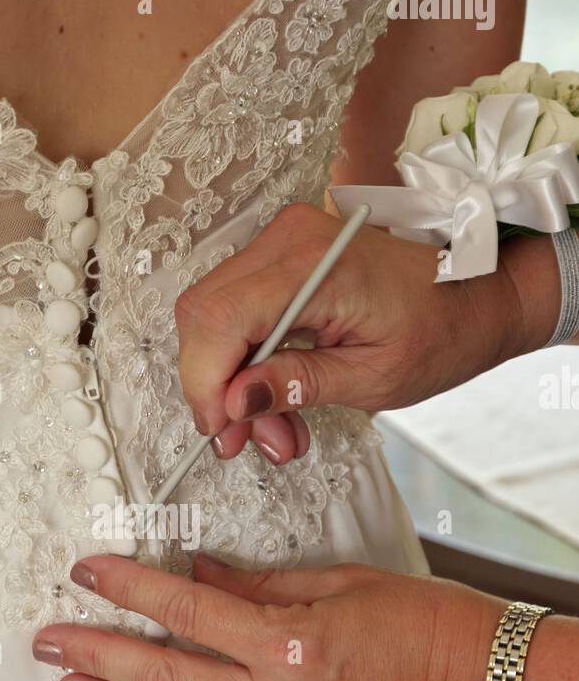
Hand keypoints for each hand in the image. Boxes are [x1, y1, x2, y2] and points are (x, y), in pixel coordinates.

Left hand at [31, 553, 505, 680]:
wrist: (472, 680)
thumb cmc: (417, 623)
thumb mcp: (332, 582)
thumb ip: (251, 585)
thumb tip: (190, 579)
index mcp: (287, 644)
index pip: (185, 612)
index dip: (129, 588)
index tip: (89, 572)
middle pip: (164, 675)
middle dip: (97, 653)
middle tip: (49, 640)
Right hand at [174, 203, 559, 463]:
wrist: (477, 292)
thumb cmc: (442, 330)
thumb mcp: (375, 377)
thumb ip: (300, 383)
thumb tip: (236, 401)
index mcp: (314, 265)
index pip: (218, 319)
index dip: (205, 381)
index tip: (222, 430)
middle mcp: (288, 239)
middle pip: (204, 315)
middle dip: (216, 387)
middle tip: (248, 441)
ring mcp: (283, 241)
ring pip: (215, 316)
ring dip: (233, 381)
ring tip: (277, 430)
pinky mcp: (284, 254)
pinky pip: (238, 308)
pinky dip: (247, 359)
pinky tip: (278, 396)